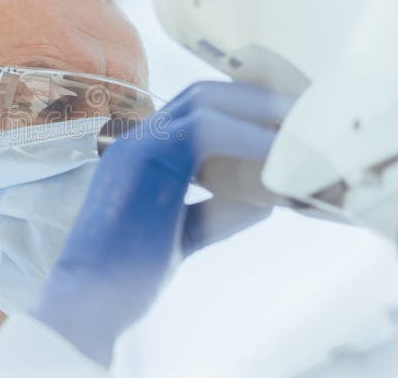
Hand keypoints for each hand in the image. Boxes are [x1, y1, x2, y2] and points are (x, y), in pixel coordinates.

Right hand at [28, 81, 294, 365]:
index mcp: (144, 155)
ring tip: (305, 128)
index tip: (287, 122)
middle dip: (258, 101)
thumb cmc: (129, 273)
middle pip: (204, 96)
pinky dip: (250, 139)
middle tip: (309, 113)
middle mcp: (138, 140)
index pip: (197, 112)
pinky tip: (284, 156)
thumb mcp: (185, 233)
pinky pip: (205, 131)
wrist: (88, 301)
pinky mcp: (144, 158)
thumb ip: (219, 210)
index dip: (244, 111)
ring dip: (259, 112)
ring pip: (206, 103)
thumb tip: (266, 195)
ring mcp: (138, 145)